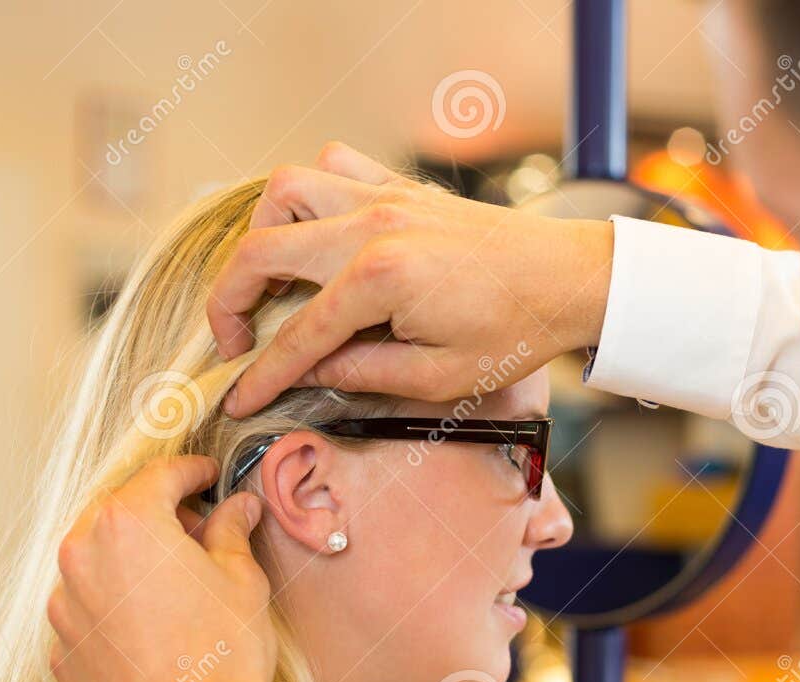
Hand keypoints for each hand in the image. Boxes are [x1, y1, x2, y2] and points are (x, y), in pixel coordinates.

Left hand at [48, 456, 277, 681]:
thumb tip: (237, 510)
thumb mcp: (241, 581)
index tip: (208, 475)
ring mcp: (65, 604)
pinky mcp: (62, 646)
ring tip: (172, 578)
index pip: (159, 476)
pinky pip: (87, 605)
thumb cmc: (219, 652)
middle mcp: (82, 555)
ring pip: (95, 558)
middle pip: (118, 512)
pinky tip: (150, 620)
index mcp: (128, 524)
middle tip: (197, 527)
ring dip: (130, 557)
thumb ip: (230, 533)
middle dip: (156, 512)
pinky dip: (114, 601)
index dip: (190, 471)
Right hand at [209, 141, 613, 415]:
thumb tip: (308, 371)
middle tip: (233, 339)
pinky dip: (310, 193)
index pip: (297, 334)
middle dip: (231, 299)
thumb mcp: (438, 377)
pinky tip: (316, 233)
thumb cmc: (515, 330)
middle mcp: (371, 225)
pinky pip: (334, 166)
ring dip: (263, 233)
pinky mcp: (402, 186)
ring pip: (286, 188)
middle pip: (263, 249)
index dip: (260, 373)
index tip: (237, 398)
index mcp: (379, 279)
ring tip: (269, 279)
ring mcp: (384, 196)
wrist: (569, 279)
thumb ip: (362, 373)